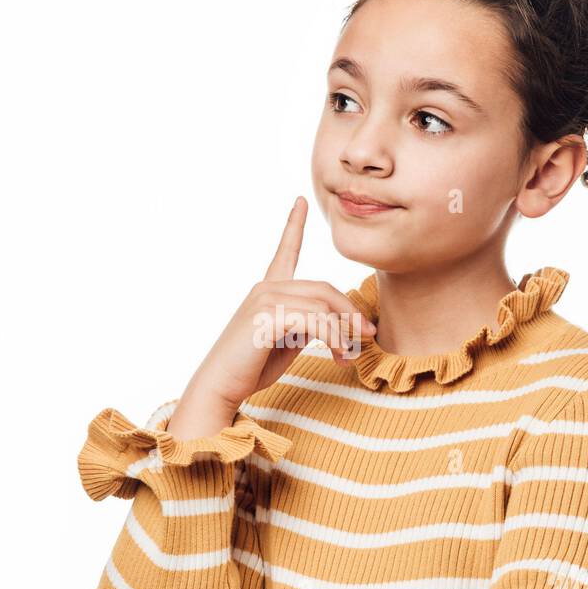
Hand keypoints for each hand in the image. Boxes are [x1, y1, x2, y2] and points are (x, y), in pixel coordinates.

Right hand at [168, 197, 377, 438]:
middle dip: (350, 313)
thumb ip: (308, 325)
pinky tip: (336, 355)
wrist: (220, 387)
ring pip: (322, 306)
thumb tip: (341, 326)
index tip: (300, 201)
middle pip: (324, 289)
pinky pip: (314, 320)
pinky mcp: (266, 316)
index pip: (285, 251)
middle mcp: (266, 288)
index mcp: (268, 290)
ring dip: (343, 334)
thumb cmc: (251, 368)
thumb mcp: (287, 343)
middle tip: (367, 336)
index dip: (294, 224)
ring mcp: (264, 300)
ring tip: (347, 357)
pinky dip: (333, 338)